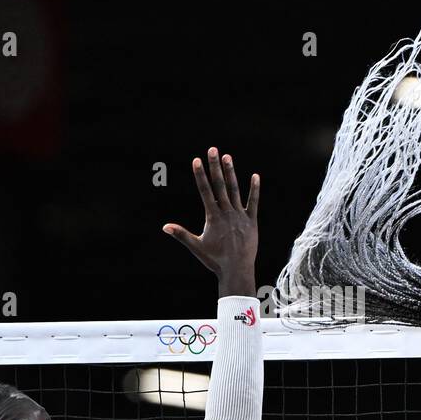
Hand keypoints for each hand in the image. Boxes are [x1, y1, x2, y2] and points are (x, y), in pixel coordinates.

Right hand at [163, 148, 258, 291]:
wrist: (237, 270)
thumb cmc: (215, 260)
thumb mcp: (196, 247)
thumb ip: (181, 234)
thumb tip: (165, 227)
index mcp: (213, 217)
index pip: (205, 191)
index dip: (200, 175)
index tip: (197, 160)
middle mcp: (227, 212)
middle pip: (219, 185)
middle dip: (215, 166)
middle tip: (212, 150)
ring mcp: (240, 216)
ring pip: (235, 190)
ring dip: (231, 173)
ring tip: (227, 157)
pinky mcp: (251, 221)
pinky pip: (254, 202)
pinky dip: (254, 189)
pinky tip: (255, 176)